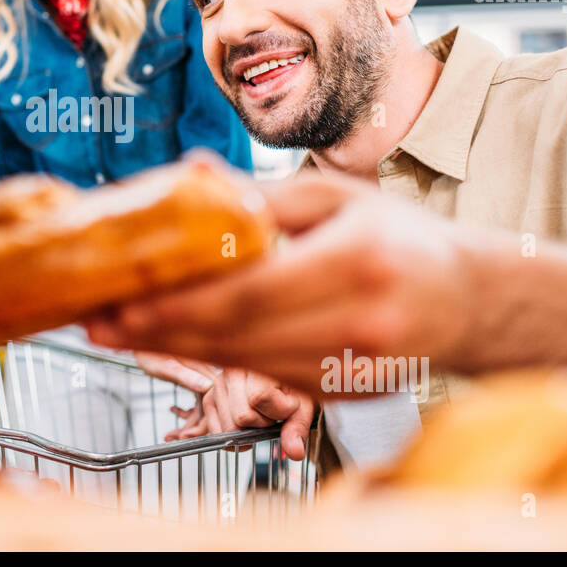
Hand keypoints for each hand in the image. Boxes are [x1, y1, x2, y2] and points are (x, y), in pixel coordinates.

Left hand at [84, 173, 478, 395]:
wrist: (470, 302)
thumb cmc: (399, 239)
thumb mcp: (338, 198)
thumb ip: (262, 195)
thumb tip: (188, 173)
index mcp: (356, 263)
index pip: (245, 293)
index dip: (175, 303)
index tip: (119, 300)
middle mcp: (356, 325)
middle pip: (234, 335)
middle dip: (156, 330)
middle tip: (96, 320)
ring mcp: (350, 369)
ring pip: (240, 362)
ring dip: (173, 348)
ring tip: (118, 331)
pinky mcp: (339, 393)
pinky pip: (261, 375)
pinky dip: (213, 358)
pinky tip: (174, 341)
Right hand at [165, 368, 312, 459]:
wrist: (278, 373)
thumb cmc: (290, 387)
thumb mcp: (302, 403)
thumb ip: (298, 427)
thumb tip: (295, 452)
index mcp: (255, 365)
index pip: (259, 398)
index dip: (277, 411)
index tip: (287, 406)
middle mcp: (230, 371)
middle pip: (241, 417)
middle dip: (261, 424)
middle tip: (271, 413)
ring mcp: (217, 386)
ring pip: (228, 427)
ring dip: (247, 430)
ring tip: (258, 414)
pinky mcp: (209, 399)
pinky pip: (216, 431)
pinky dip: (234, 435)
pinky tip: (247, 423)